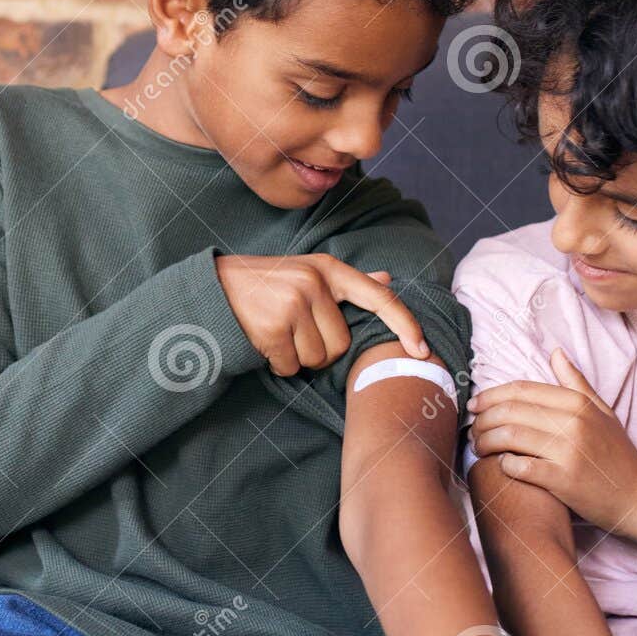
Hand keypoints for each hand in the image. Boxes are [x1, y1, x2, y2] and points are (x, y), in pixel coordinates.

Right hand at [216, 253, 428, 376]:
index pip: (379, 297)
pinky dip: (279, 364)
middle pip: (341, 344)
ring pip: (318, 359)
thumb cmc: (268, 284)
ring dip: (298, 359)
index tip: (423, 350)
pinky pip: (291, 367)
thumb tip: (387, 277)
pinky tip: (265, 344)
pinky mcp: (273, 328)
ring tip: (278, 335)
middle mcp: (314, 283)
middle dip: (320, 350)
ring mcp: (293, 304)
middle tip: (294, 332)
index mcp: (329, 269)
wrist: (213, 288)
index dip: (405, 325)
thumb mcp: (309, 272)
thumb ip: (348, 282)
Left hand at [466, 347, 636, 535]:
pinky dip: (504, 465)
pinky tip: (502, 466)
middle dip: (482, 419)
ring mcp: (568, 451)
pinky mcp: (564, 480)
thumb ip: (576, 382)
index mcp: (577, 403)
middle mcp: (572, 423)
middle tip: (472, 430)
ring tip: (478, 448)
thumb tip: (555, 352)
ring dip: (486, 442)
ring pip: (510, 437)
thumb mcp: (602, 411)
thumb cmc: (617, 454)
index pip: (521, 389)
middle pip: (510, 411)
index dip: (491, 395)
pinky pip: (521, 467)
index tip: (475, 405)